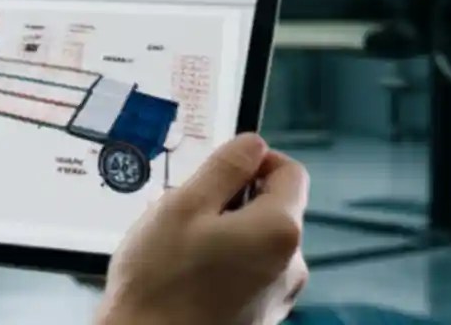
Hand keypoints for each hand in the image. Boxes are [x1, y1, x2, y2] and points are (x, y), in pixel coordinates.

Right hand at [95, 133, 309, 324]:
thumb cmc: (159, 284)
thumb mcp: (184, 206)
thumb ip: (225, 167)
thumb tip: (252, 144)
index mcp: (279, 231)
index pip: (291, 171)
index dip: (256, 160)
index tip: (221, 169)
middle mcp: (291, 266)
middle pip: (273, 207)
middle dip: (234, 200)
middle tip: (188, 211)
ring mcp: (277, 296)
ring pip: (257, 241)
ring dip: (225, 232)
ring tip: (181, 246)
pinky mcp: (260, 317)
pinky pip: (249, 272)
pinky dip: (224, 262)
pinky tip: (187, 273)